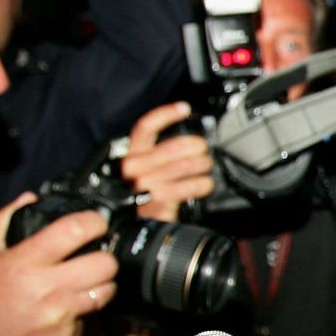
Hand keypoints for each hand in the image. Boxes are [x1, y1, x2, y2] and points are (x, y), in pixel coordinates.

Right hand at [0, 194, 117, 335]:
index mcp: (24, 262)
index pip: (76, 230)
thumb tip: (28, 198)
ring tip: (86, 281)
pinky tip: (68, 308)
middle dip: (104, 256)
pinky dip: (85, 312)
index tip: (96, 222)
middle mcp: (47, 289)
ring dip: (101, 284)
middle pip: (105, 263)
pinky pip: (91, 318)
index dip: (94, 221)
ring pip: (105, 292)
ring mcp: (60, 316)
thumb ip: (2, 221)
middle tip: (95, 255)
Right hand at [122, 103, 214, 222]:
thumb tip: (187, 143)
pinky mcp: (160, 200)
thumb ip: (156, 155)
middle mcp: (135, 168)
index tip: (184, 109)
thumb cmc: (139, 196)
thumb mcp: (141, 171)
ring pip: (185, 165)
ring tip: (206, 167)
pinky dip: (202, 184)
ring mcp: (147, 184)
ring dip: (203, 165)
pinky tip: (206, 183)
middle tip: (203, 151)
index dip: (166, 114)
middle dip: (196, 146)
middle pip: (173, 146)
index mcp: (130, 155)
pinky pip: (189, 186)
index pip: (146, 128)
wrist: (128, 227)